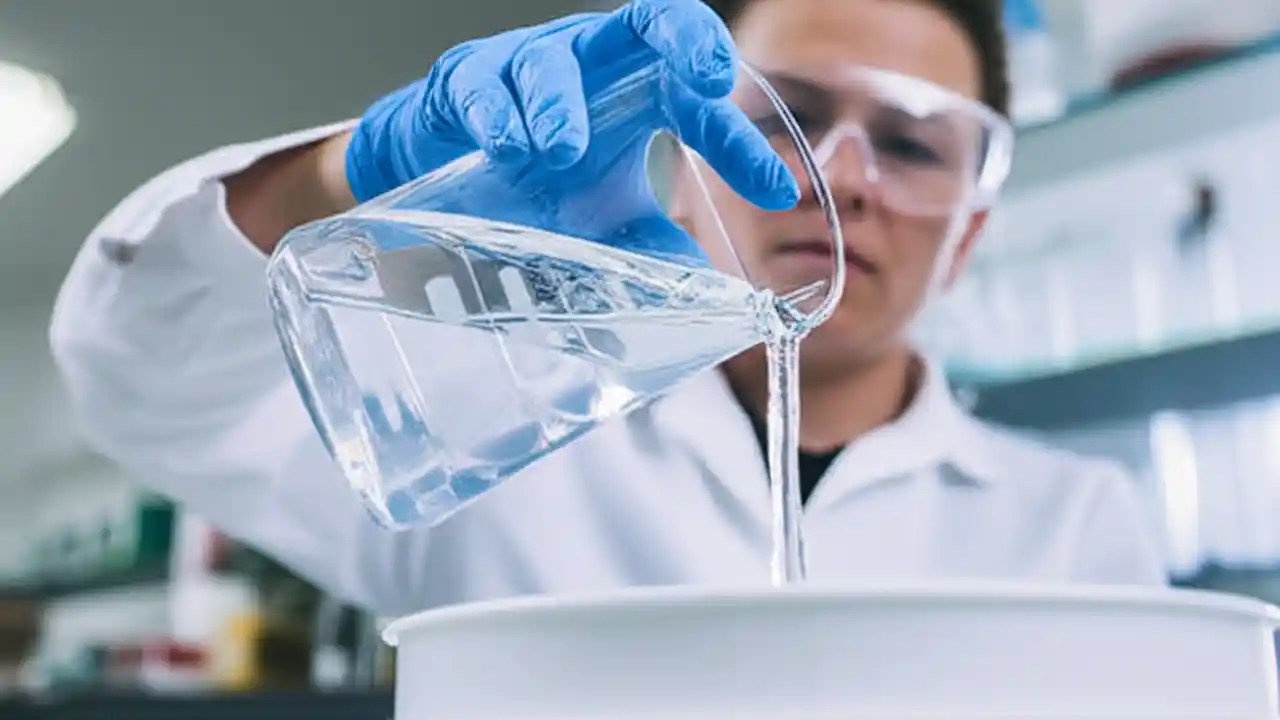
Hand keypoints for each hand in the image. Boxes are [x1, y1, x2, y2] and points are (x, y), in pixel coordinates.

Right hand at [344, 0, 799, 212]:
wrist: (448, 175)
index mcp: (642, 92)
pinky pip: (481, 84)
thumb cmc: (541, 186)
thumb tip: (703, 289)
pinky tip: (506, 148)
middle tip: (710, 78)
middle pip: (651, 20)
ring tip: (560, 151)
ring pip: (552, 62)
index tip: (778, 192)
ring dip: (560, 106)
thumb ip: (651, 248)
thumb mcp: (606, 222)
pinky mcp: (466, 78)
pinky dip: (495, 114)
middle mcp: (596, 63)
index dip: (742, 144)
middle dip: (687, 39)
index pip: (702, 101)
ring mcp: (529, 63)